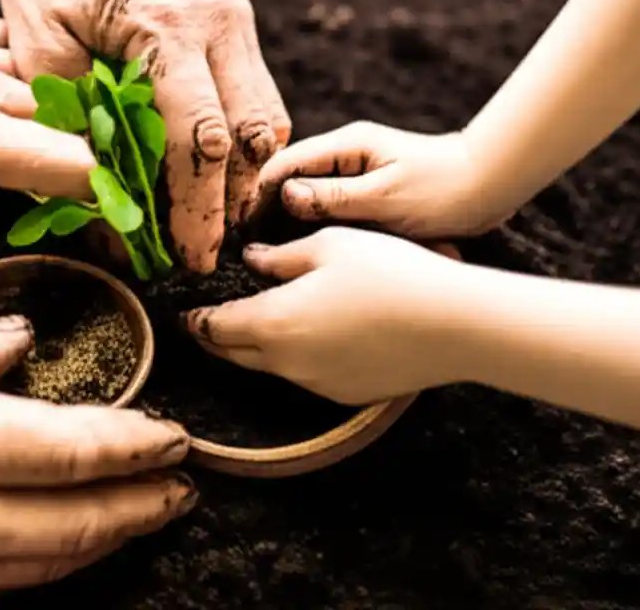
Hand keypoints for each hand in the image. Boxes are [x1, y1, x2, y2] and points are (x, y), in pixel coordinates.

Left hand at [0, 19, 95, 316]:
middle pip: (81, 125)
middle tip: (99, 220)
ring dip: (74, 130)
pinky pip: (21, 57)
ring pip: (59, 87)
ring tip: (70, 178)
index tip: (117, 239)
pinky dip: (40, 90)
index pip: (76, 164)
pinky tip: (33, 123)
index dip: (109, 205)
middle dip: (100, 173)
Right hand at [0, 314, 193, 609]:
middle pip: (83, 523)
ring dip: (107, 540)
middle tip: (180, 487)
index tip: (174, 436)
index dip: (139, 444)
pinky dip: (44, 568)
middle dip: (144, 505)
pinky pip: (0, 590)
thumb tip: (21, 340)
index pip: (77, 450)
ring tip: (140, 516)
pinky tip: (54, 548)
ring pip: (51, 565)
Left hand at [1, 0, 290, 271]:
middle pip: (247, 138)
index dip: (193, 205)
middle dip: (227, 205)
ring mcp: (236, 25)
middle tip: (203, 257)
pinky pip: (258, 100)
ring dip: (243, 180)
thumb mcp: (40, 44)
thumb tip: (100, 206)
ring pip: (266, 122)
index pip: (197, 137)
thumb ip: (73, 124)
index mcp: (168, 27)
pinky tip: (217, 180)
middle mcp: (219, 25)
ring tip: (212, 227)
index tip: (185, 255)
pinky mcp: (237, 29)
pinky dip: (243, 147)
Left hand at [182, 227, 467, 405]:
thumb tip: (252, 261)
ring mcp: (318, 384)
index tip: (186, 313)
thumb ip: (281, 257)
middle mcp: (288, 362)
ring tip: (259, 323)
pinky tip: (313, 335)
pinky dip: (298, 357)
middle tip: (206, 324)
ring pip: (273, 366)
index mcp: (273, 323)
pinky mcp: (347, 394)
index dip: (197, 319)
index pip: (216, 327)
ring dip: (259, 347)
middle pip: (236, 354)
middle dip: (217, 339)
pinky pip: (308, 375)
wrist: (453, 325)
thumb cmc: (390, 274)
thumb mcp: (329, 245)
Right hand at [253, 121, 512, 239]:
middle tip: (241, 244)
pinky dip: (310, 223)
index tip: (238, 224)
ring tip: (261, 251)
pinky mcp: (366, 191)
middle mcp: (346, 154)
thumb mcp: (387, 197)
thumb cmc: (445, 190)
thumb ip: (335, 197)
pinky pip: (327, 205)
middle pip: (288, 177)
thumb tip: (285, 196)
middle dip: (263, 206)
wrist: (490, 186)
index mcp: (347, 145)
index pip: (284, 162)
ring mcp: (355, 172)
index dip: (256, 192)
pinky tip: (299, 249)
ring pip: (305, 193)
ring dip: (285, 217)